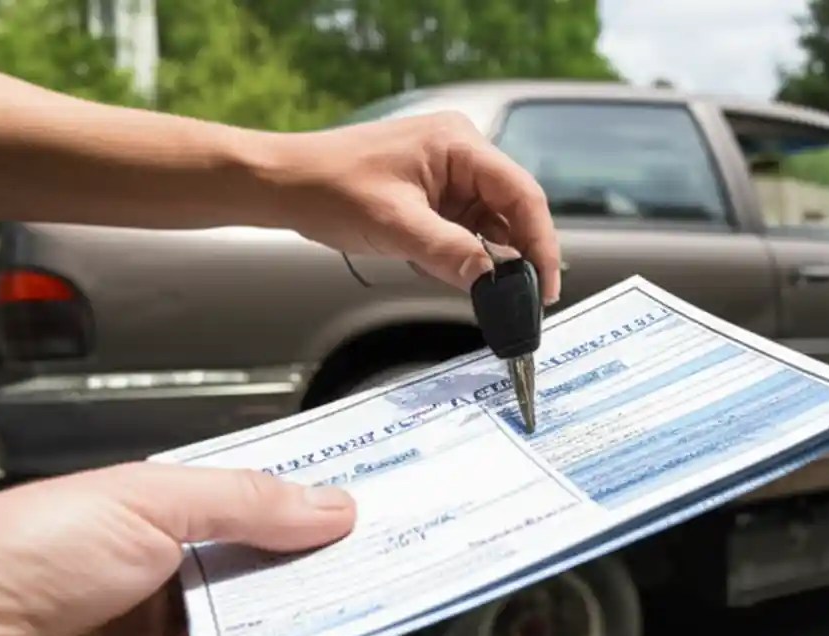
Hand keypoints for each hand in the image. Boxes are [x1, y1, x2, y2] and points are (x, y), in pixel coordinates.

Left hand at [0, 463, 355, 635]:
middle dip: (315, 543)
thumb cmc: (11, 557)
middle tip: (383, 525)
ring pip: (254, 616)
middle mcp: (148, 572)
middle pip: (254, 557)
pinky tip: (331, 630)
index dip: (296, 486)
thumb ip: (244, 504)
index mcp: (136, 509)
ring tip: (375, 572)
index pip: (236, 493)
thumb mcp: (142, 500)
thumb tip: (328, 504)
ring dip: (311, 598)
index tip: (356, 476)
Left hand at [266, 111, 562, 303]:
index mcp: (459, 143)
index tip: (545, 285)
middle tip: (523, 299)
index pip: (522, 194)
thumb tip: (495, 283)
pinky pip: (465, 230)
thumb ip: (450, 255)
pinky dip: (463, 256)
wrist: (284, 184)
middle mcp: (461, 153)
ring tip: (483, 290)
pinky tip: (450, 272)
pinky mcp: (433, 196)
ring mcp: (448, 175)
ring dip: (487, 259)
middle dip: (517, 255)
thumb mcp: (395, 227)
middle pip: (512, 209)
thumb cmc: (328, 187)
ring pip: (490, 224)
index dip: (542, 242)